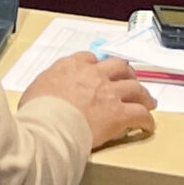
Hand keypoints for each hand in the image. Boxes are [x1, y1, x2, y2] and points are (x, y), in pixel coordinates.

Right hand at [21, 52, 156, 148]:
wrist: (49, 126)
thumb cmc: (37, 111)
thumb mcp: (36, 88)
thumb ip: (49, 84)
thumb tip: (48, 92)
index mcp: (70, 66)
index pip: (90, 58)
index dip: (98, 65)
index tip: (99, 71)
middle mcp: (93, 74)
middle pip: (119, 66)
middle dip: (126, 73)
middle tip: (130, 81)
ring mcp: (109, 92)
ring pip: (136, 88)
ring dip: (143, 95)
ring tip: (147, 102)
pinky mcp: (119, 113)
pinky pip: (140, 114)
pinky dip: (146, 120)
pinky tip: (147, 126)